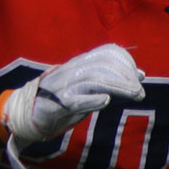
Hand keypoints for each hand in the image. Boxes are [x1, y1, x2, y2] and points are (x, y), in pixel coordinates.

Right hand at [0, 44, 144, 168]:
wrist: (28, 114)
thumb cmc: (63, 101)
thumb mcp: (89, 89)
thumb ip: (111, 83)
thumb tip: (140, 76)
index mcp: (79, 64)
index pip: (106, 53)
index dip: (125, 61)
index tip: (139, 76)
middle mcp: (72, 71)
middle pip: (102, 66)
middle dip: (125, 77)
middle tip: (140, 92)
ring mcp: (63, 86)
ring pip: (93, 81)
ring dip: (117, 88)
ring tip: (134, 95)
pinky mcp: (56, 104)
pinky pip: (75, 100)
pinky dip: (91, 100)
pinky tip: (105, 101)